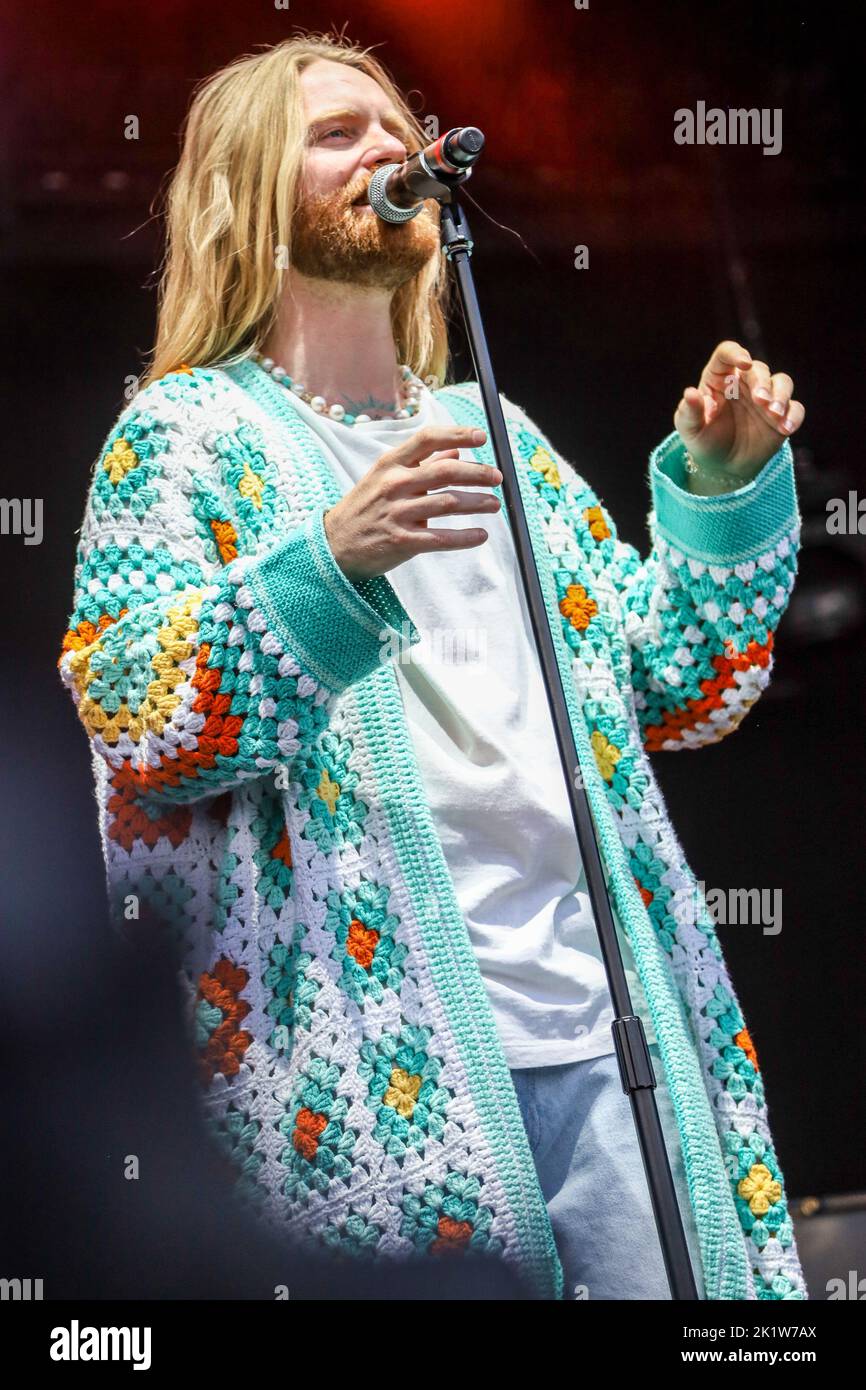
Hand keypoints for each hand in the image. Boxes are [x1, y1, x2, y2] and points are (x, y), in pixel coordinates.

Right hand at [323, 425, 501, 581]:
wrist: (334, 545)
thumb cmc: (364, 508)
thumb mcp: (385, 478)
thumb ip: (422, 464)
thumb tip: (456, 451)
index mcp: (391, 464)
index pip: (427, 439)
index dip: (457, 434)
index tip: (482, 437)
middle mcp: (394, 485)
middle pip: (445, 472)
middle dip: (477, 473)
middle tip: (497, 478)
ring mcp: (397, 513)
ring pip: (448, 504)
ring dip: (477, 502)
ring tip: (494, 504)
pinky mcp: (401, 541)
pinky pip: (440, 538)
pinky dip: (464, 537)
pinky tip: (480, 535)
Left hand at [673, 340, 804, 493]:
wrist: (723, 467)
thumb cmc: (704, 441)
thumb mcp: (691, 429)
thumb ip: (690, 411)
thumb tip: (690, 393)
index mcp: (719, 378)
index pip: (727, 354)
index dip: (736, 353)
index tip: (744, 364)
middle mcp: (745, 383)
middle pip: (759, 369)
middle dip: (762, 382)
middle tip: (761, 400)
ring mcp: (766, 397)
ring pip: (782, 382)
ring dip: (781, 394)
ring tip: (774, 413)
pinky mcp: (782, 414)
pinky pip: (795, 408)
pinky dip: (793, 416)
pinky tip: (786, 429)